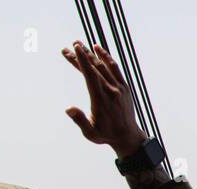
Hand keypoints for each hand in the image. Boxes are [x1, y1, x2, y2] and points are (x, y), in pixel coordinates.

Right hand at [61, 41, 146, 156]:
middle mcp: (111, 91)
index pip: (90, 75)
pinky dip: (107, 58)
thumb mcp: (90, 133)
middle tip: (70, 45)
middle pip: (95, 68)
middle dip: (82, 55)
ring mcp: (119, 88)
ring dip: (92, 54)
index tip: (74, 48)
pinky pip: (115, 69)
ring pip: (104, 66)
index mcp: (101, 100)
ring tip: (80, 44)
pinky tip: (98, 49)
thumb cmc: (105, 135)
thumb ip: (80, 120)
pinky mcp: (124, 87)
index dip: (82, 60)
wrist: (128, 136)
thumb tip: (68, 109)